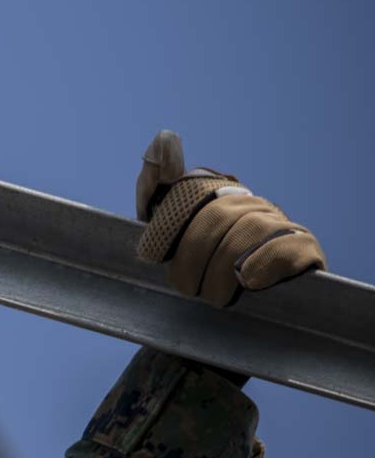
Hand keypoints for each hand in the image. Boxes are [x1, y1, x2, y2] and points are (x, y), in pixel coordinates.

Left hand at [134, 130, 324, 306]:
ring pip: (249, 230)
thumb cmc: (189, 271)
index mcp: (216, 194)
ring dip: (221, 269)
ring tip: (210, 296)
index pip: (193, 190)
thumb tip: (165, 137)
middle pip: (217, 215)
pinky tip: (247, 282)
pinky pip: (287, 245)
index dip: (169, 223)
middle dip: (193, 255)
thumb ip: (155, 188)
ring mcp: (280, 223)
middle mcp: (250, 203)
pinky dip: (263, 263)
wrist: (218, 319)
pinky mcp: (305, 248)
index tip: (152, 255)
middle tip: (182, 286)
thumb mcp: (162, 233)